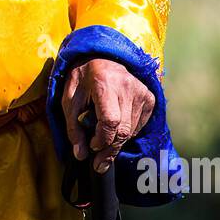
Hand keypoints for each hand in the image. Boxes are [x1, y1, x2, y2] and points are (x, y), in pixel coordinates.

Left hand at [61, 57, 154, 175]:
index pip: (110, 121)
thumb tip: (81, 155)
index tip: (92, 146)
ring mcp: (141, 92)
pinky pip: (138, 126)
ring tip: (102, 139)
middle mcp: (127, 86)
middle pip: (123, 130)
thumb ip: (73, 128)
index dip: (101, 139)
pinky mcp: (149, 98)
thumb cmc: (82, 80)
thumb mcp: (69, 101)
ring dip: (116, 142)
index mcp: (104, 83)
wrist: (102, 57)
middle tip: (98, 162)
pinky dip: (126, 133)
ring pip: (131, 131)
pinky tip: (115, 126)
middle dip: (109, 149)